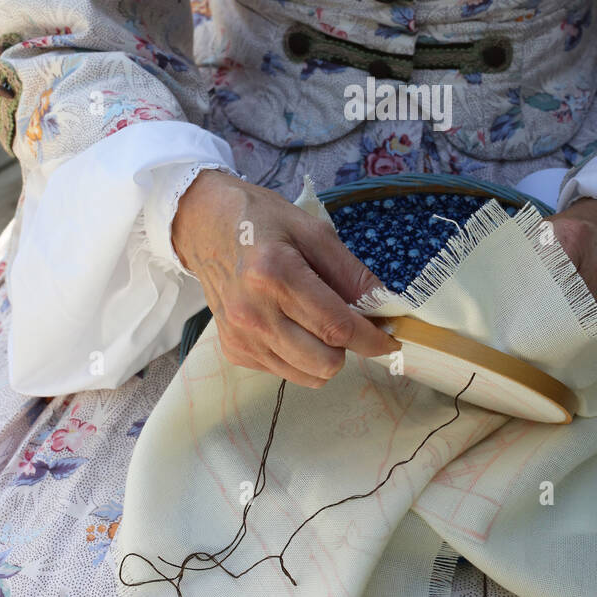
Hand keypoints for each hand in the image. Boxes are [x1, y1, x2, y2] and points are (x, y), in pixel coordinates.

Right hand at [171, 170, 394, 387]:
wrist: (205, 225)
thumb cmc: (262, 221)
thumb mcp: (313, 231)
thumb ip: (351, 273)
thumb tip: (386, 308)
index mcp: (275, 275)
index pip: (336, 326)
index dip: (371, 339)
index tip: (391, 339)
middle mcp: (252, 312)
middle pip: (325, 361)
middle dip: (348, 347)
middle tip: (345, 319)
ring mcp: (239, 336)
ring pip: (308, 375)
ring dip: (324, 355)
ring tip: (315, 320)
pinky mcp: (232, 350)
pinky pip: (284, 372)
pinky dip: (299, 356)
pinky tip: (289, 323)